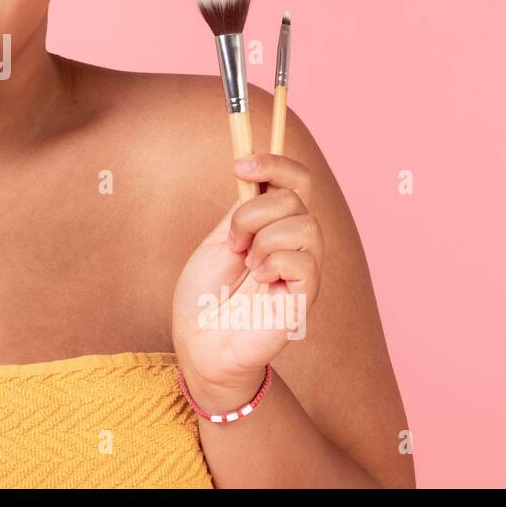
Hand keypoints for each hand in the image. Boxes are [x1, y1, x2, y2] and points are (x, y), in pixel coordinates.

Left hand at [171, 153, 323, 411]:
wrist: (200, 343)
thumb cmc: (206, 297)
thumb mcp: (219, 240)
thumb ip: (243, 209)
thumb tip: (254, 169)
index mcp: (274, 226)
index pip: (296, 180)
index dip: (275, 163)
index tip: (240, 166)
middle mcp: (295, 243)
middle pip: (295, 197)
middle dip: (252, 212)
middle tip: (232, 243)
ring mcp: (304, 269)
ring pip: (304, 225)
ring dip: (262, 239)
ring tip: (246, 265)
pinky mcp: (305, 298)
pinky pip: (305, 262)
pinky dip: (274, 263)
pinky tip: (258, 280)